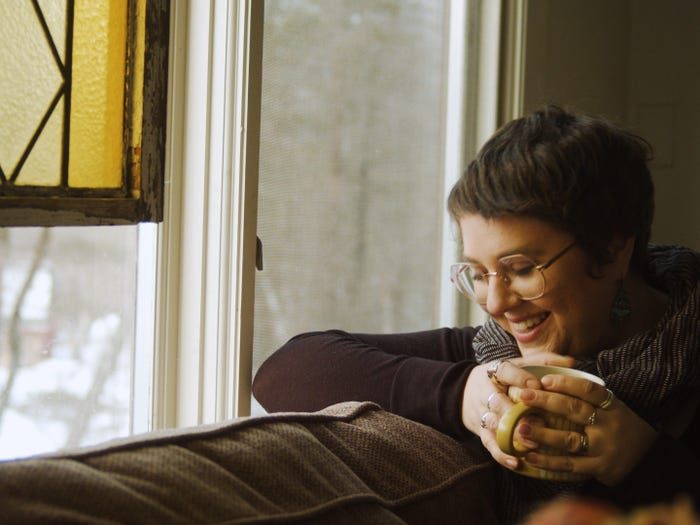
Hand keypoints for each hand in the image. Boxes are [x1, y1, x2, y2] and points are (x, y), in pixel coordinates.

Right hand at [461, 353, 575, 470]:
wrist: (465, 394)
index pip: (504, 371)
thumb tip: (571, 362)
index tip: (537, 385)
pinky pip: (489, 444)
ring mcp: (482, 413)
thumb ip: (542, 362)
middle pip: (497, 402)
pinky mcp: (480, 431)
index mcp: (494, 372)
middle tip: (538, 422)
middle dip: (516, 413)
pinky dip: (501, 454)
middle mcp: (485, 392)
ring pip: (493, 425)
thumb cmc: (500, 380)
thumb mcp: (515, 365)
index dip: (519, 378)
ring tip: (532, 445)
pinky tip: (517, 462)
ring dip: (512, 435)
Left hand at [515, 373, 657, 484]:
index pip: (589, 390)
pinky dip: (548, 461)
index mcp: (611, 406)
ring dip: (542, 433)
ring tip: (520, 427)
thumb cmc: (619, 427)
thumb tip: (552, 375)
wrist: (648, 460)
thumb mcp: (612, 408)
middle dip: (546, 401)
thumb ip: (587, 396)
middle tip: (523, 395)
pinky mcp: (598, 468)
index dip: (566, 383)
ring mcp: (603, 448)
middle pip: (574, 410)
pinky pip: (569, 464)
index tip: (545, 379)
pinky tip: (530, 455)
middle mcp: (608, 425)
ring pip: (569, 439)